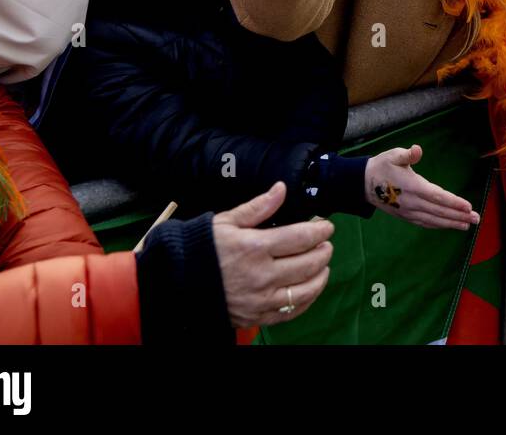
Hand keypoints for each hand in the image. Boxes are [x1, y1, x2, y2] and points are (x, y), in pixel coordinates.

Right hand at [212, 182, 334, 326]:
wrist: (178, 281)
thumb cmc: (204, 247)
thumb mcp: (228, 221)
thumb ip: (259, 206)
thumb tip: (282, 189)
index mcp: (255, 247)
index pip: (301, 237)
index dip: (320, 230)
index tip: (326, 226)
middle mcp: (261, 275)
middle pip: (309, 263)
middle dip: (324, 251)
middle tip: (326, 243)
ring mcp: (261, 299)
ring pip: (306, 290)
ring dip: (321, 275)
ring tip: (323, 264)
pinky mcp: (257, 316)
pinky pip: (292, 311)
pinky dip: (308, 299)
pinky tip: (310, 287)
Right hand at [364, 145, 480, 229]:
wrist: (364, 184)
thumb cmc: (382, 166)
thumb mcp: (393, 155)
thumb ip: (408, 154)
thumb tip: (417, 150)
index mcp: (412, 186)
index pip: (437, 196)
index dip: (453, 202)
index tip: (468, 206)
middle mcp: (411, 202)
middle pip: (439, 211)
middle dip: (459, 215)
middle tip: (477, 218)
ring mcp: (408, 211)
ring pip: (434, 220)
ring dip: (452, 223)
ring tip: (468, 224)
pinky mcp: (406, 216)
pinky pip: (425, 223)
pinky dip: (439, 225)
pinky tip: (450, 226)